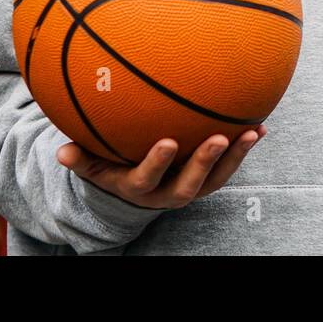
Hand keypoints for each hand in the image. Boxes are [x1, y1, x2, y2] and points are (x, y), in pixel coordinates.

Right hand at [57, 125, 265, 209]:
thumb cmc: (110, 166)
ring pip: (215, 180)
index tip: (168, 141)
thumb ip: (79, 158)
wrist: (132, 189)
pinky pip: (229, 168)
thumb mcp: (92, 165)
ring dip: (235, 158)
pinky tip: (261, 128)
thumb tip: (61, 150)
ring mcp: (189, 187)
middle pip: (188, 185)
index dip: (158, 163)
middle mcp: (165, 193)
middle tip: (219, 138)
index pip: (146, 179)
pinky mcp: (207, 181)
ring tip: (252, 133)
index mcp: (136, 187)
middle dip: (204, 163)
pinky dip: (244, 150)